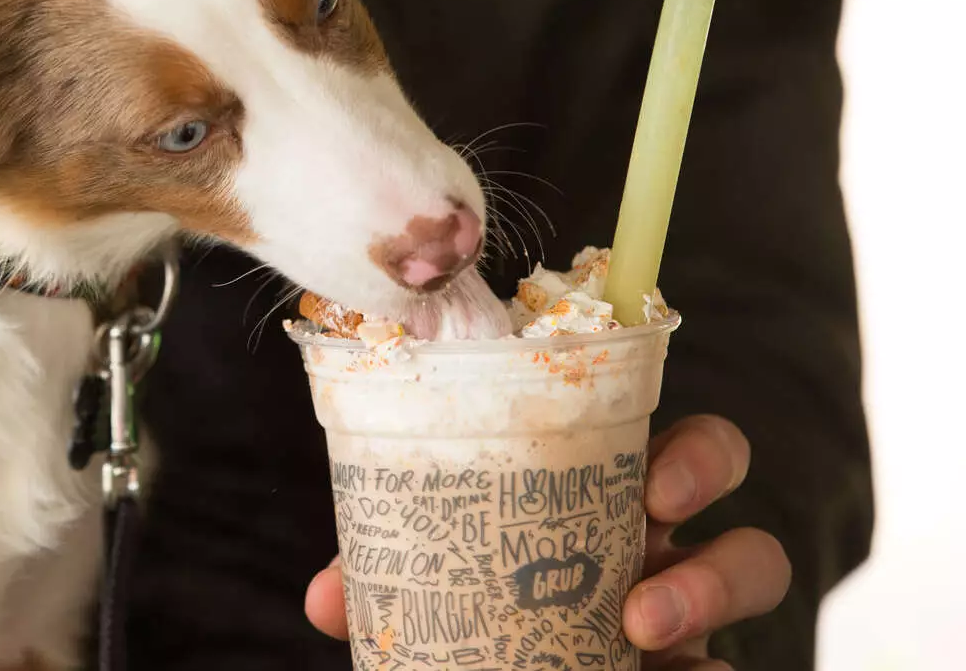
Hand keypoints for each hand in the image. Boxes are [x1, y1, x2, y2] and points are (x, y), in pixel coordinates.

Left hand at [304, 415, 790, 669]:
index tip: (657, 483)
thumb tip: (327, 599)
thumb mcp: (439, 582)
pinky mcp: (697, 667)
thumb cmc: (479, 605)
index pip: (669, 437)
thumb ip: (391, 578)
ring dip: (709, 587)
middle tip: (652, 512)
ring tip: (644, 624)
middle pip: (727, 471)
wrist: (504, 665)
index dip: (691, 450)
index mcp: (601, 490)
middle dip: (703, 477)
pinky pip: (730, 670)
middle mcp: (662, 538)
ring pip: (756, 565)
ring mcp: (690, 608)